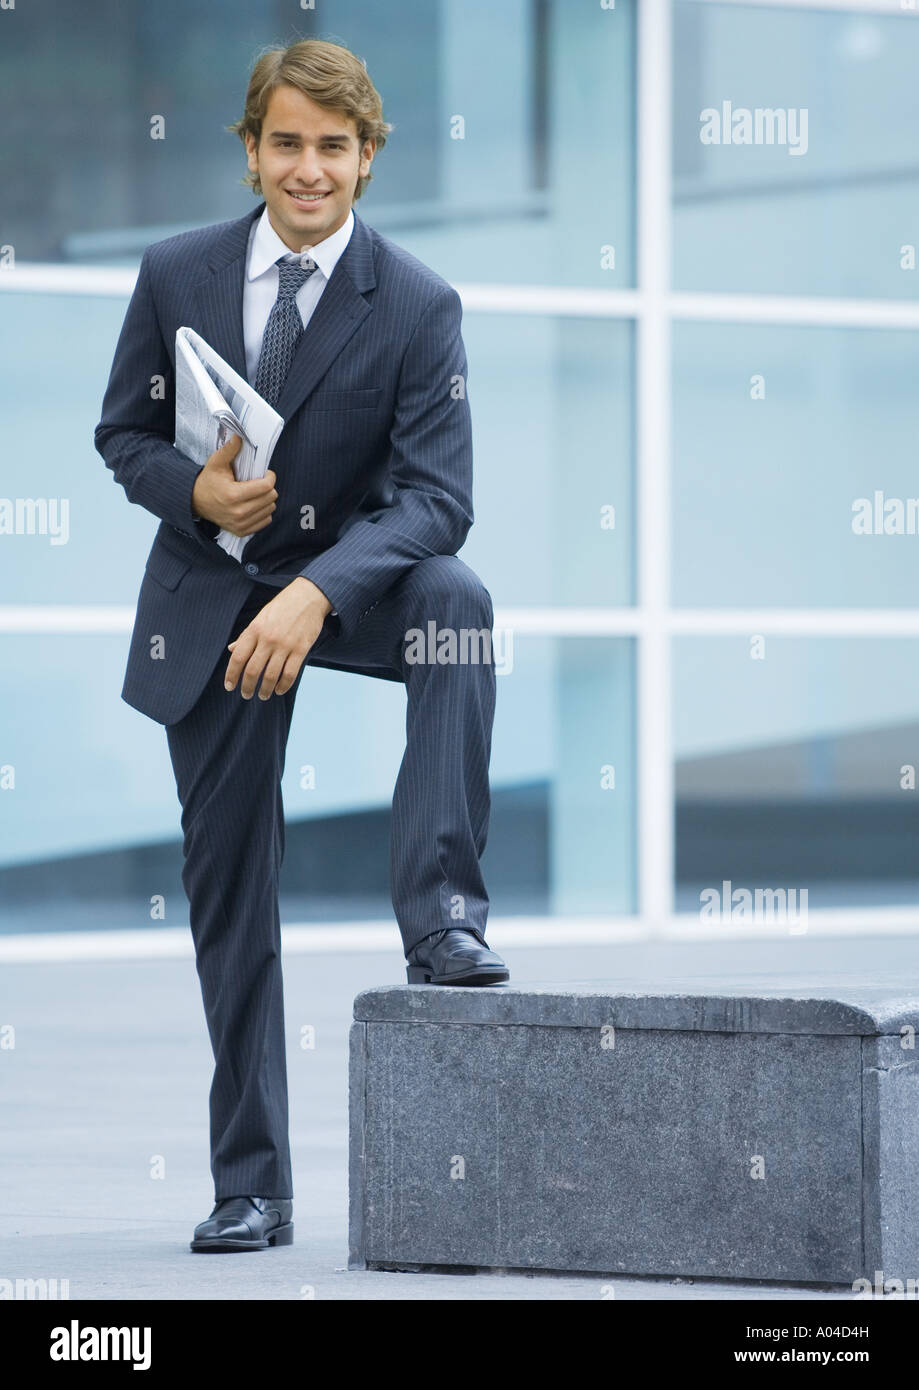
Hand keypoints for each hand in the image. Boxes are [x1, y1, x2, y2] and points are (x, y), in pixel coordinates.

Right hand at [191, 432, 277, 536]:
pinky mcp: (242, 531)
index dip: (270, 477)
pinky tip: (254, 504)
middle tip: (260, 482)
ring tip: (256, 493)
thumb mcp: (216, 463)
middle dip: (269, 487)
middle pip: (271, 498)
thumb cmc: (208, 481)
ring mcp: (240, 524)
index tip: (266, 473)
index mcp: (233, 495)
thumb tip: (239, 436)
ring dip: (267, 499)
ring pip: (270, 509)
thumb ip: (229, 449)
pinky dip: (263, 512)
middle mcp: (238, 513)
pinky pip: (265, 521)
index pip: (266, 487)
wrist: (196, 502)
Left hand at [224, 578, 332, 699]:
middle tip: (247, 695)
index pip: (238, 658)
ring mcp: (285, 645)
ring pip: (271, 676)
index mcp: (254, 630)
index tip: (230, 686)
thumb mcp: (260, 618)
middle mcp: (268, 638)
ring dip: (265, 690)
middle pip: (253, 670)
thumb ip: (246, 636)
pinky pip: (290, 673)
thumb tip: (231, 650)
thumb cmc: (282, 607)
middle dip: (247, 687)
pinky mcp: (301, 649)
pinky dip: (283, 686)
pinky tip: (279, 690)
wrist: (308, 596)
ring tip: (263, 695)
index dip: (231, 675)